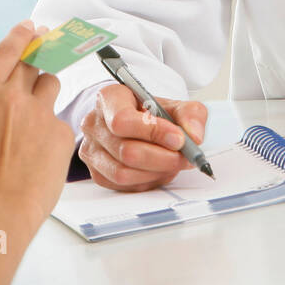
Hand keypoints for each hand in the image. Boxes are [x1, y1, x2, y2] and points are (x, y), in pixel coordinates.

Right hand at [0, 21, 75, 227]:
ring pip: (50, 85)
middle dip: (37, 53)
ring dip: (44, 92)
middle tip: (42, 47)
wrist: (1, 209)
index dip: (20, 34)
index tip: (29, 26)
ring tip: (35, 115)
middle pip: (32, 62)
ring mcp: (40, 112)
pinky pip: (59, 121)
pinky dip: (51, 131)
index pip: (7, 50)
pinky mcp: (61, 130)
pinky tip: (42, 153)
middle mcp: (13, 95)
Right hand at [78, 83, 207, 191]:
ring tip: (172, 164)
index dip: (153, 132)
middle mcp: (94, 123)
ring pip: (123, 173)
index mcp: (109, 98)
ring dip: (155, 172)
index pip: (122, 120)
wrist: (136, 122)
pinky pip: (122, 186)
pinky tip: (157, 170)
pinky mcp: (96, 171)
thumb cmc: (151, 113)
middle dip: (162, 158)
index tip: (178, 138)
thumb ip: (190, 114)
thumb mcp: (174, 105)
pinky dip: (146, 181)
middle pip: (127, 151)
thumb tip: (194, 136)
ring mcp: (91, 149)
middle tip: (183, 157)